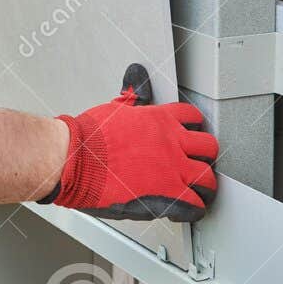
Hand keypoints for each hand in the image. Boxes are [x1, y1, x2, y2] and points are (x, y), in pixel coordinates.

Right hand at [41, 64, 218, 221]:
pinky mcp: (167, 196)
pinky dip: (194, 209)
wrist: (74, 160)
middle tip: (198, 162)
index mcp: (160, 120)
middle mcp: (172, 143)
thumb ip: (133, 94)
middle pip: (208, 147)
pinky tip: (187, 208)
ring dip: (204, 185)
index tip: (191, 135)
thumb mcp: (116, 107)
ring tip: (198, 189)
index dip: (194, 127)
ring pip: (207, 178)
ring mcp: (172, 171)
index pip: (193, 117)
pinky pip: (195, 206)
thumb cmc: (89, 138)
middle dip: (205, 155)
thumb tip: (137, 74)